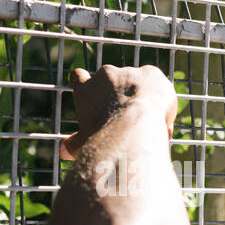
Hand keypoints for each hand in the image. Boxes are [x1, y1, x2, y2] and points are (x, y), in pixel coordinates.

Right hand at [59, 64, 177, 159]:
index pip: (79, 77)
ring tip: (150, 121)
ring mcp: (129, 72)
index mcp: (85, 89)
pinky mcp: (151, 73)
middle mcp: (105, 75)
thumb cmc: (104, 139)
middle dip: (121, 93)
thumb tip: (62, 152)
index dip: (86, 83)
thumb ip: (73, 145)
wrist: (132, 127)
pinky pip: (159, 85)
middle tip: (131, 115)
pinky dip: (162, 98)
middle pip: (112, 78)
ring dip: (144, 97)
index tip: (94, 92)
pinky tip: (162, 116)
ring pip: (138, 83)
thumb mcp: (83, 144)